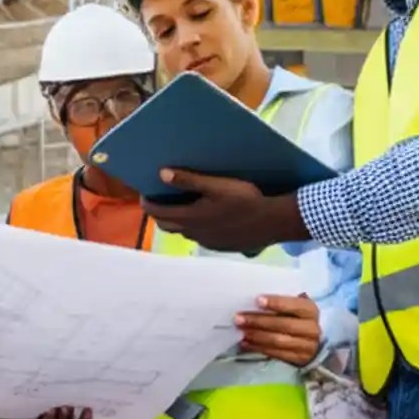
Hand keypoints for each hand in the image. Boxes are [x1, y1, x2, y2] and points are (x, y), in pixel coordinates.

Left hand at [139, 169, 308, 250]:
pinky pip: (197, 236)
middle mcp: (194, 233)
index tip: (144, 192)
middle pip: (166, 224)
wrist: (273, 222)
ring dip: (176, 218)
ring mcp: (206, 242)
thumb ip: (189, 180)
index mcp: (190, 218)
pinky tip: (202, 214)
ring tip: (180, 203)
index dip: (147, 203)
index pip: (157, 213)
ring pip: (182, 231)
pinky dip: (192, 225)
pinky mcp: (218, 246)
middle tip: (159, 197)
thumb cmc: (246, 200)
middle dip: (159, 212)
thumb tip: (162, 173)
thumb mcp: (217, 185)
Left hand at [235, 294, 320, 366]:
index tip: (257, 300)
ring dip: (256, 336)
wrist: (311, 341)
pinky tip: (245, 343)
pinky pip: (276, 354)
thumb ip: (281, 302)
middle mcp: (311, 328)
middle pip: (283, 325)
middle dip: (259, 321)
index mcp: (310, 310)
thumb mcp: (294, 307)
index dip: (276, 302)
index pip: (293, 305)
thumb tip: (254, 300)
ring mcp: (307, 346)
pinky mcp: (298, 359)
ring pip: (278, 341)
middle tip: (239, 318)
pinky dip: (258, 348)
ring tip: (241, 331)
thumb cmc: (296, 317)